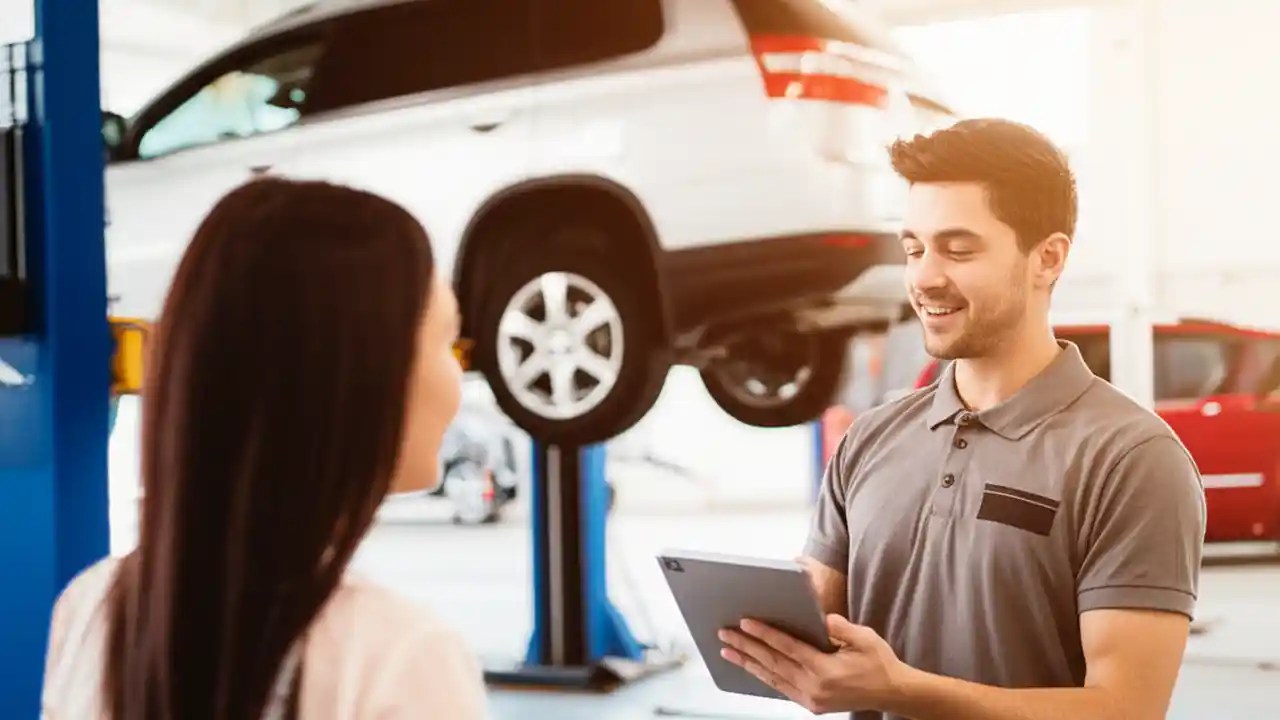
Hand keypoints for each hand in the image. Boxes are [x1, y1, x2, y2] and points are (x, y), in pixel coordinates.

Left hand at [719, 614, 907, 714]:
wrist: (893, 692)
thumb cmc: (879, 662)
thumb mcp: (864, 638)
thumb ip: (840, 627)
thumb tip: (819, 618)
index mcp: (825, 670)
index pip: (787, 648)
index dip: (765, 634)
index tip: (745, 623)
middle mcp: (814, 687)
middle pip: (772, 663)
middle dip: (746, 647)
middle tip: (725, 635)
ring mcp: (811, 699)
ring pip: (772, 678)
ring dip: (748, 664)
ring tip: (728, 652)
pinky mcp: (812, 705)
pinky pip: (781, 689)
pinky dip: (764, 677)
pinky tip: (751, 668)